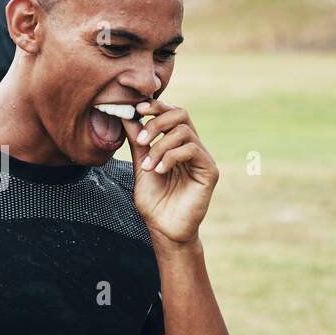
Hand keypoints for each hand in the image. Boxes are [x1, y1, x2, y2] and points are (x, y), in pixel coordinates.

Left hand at [121, 100, 218, 245]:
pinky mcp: (209, 171)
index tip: (137, 109)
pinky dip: (171, 157)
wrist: (163, 229)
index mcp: (176, 143)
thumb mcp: (140, 165)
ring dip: (160, 146)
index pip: (171, 113)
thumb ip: (137, 141)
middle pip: (181, 114)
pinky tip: (159, 171)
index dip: (156, 106)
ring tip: (148, 166)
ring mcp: (202, 158)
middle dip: (157, 122)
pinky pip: (192, 150)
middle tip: (141, 141)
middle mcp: (191, 146)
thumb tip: (126, 114)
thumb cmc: (154, 201)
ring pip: (184, 131)